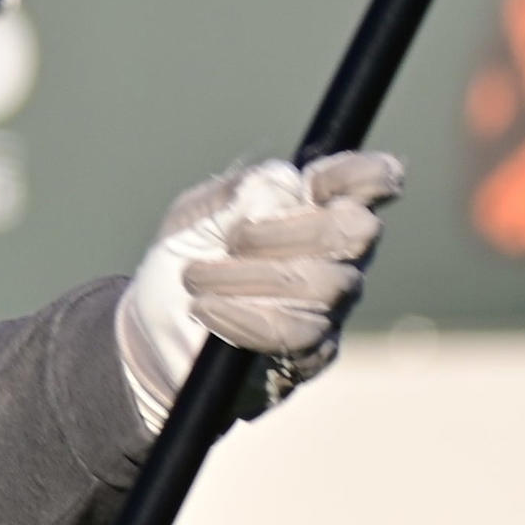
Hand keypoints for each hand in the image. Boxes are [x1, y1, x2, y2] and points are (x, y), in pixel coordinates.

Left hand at [118, 151, 403, 428]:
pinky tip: (205, 310)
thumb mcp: (196, 215)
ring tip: (196, 280)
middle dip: (283, 233)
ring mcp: (332, 303)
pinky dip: (242, 317)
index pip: (369, 181)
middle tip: (231, 242)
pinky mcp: (314, 349)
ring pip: (322, 285)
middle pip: (354, 232)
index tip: (315, 182)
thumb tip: (284, 180)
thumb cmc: (185, 258)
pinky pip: (295, 332)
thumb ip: (239, 194)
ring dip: (247, 278)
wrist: (155, 327)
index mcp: (314, 207)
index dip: (362, 175)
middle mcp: (337, 253)